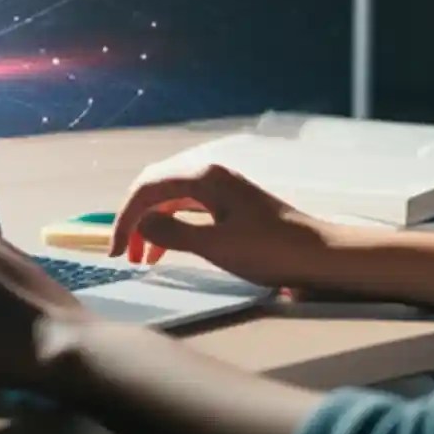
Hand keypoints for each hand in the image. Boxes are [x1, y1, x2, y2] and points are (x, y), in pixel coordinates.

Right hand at [111, 163, 327, 286]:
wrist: (317, 254)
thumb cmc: (269, 250)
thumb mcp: (215, 246)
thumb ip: (172, 233)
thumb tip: (140, 224)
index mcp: (204, 178)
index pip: (147, 189)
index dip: (125, 218)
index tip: (116, 251)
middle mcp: (209, 174)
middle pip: (154, 188)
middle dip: (134, 219)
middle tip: (125, 253)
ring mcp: (219, 187)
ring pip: (170, 200)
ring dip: (151, 225)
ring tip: (142, 259)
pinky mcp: (228, 202)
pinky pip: (187, 208)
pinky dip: (170, 227)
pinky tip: (166, 251)